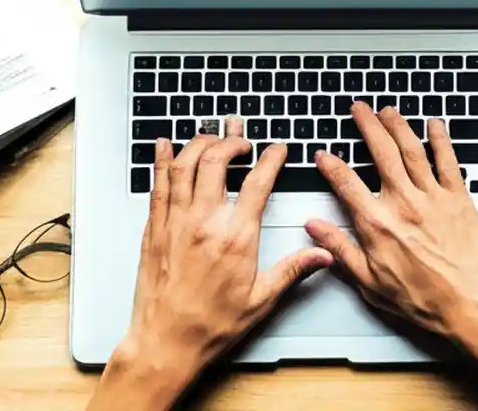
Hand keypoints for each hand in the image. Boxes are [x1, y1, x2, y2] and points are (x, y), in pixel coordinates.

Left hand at [89, 119, 333, 410]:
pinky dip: (161, 160)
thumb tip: (323, 255)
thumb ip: (293, 270)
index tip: (277, 150)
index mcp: (236, 238)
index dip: (270, 159)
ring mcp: (175, 222)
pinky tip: (165, 146)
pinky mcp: (154, 229)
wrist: (166, 342)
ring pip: (184, 165)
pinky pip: (157, 184)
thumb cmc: (210, 325)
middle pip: (216, 161)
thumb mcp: (261, 299)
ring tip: (211, 135)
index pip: (257, 183)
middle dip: (231, 141)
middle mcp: (204, 223)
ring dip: (199, 143)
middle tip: (240, 138)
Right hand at [305, 103, 477, 410]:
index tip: (323, 154)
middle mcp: (404, 203)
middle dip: (367, 126)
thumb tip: (315, 228)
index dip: (331, 165)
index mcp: (378, 224)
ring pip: (412, 150)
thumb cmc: (423, 299)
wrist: (469, 304)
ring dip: (398, 126)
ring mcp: (433, 197)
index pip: (347, 183)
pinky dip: (441, 140)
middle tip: (359, 109)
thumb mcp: (369, 282)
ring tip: (387, 111)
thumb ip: (340, 249)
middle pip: (381, 153)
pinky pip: (448, 161)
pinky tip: (435, 125)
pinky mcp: (458, 199)